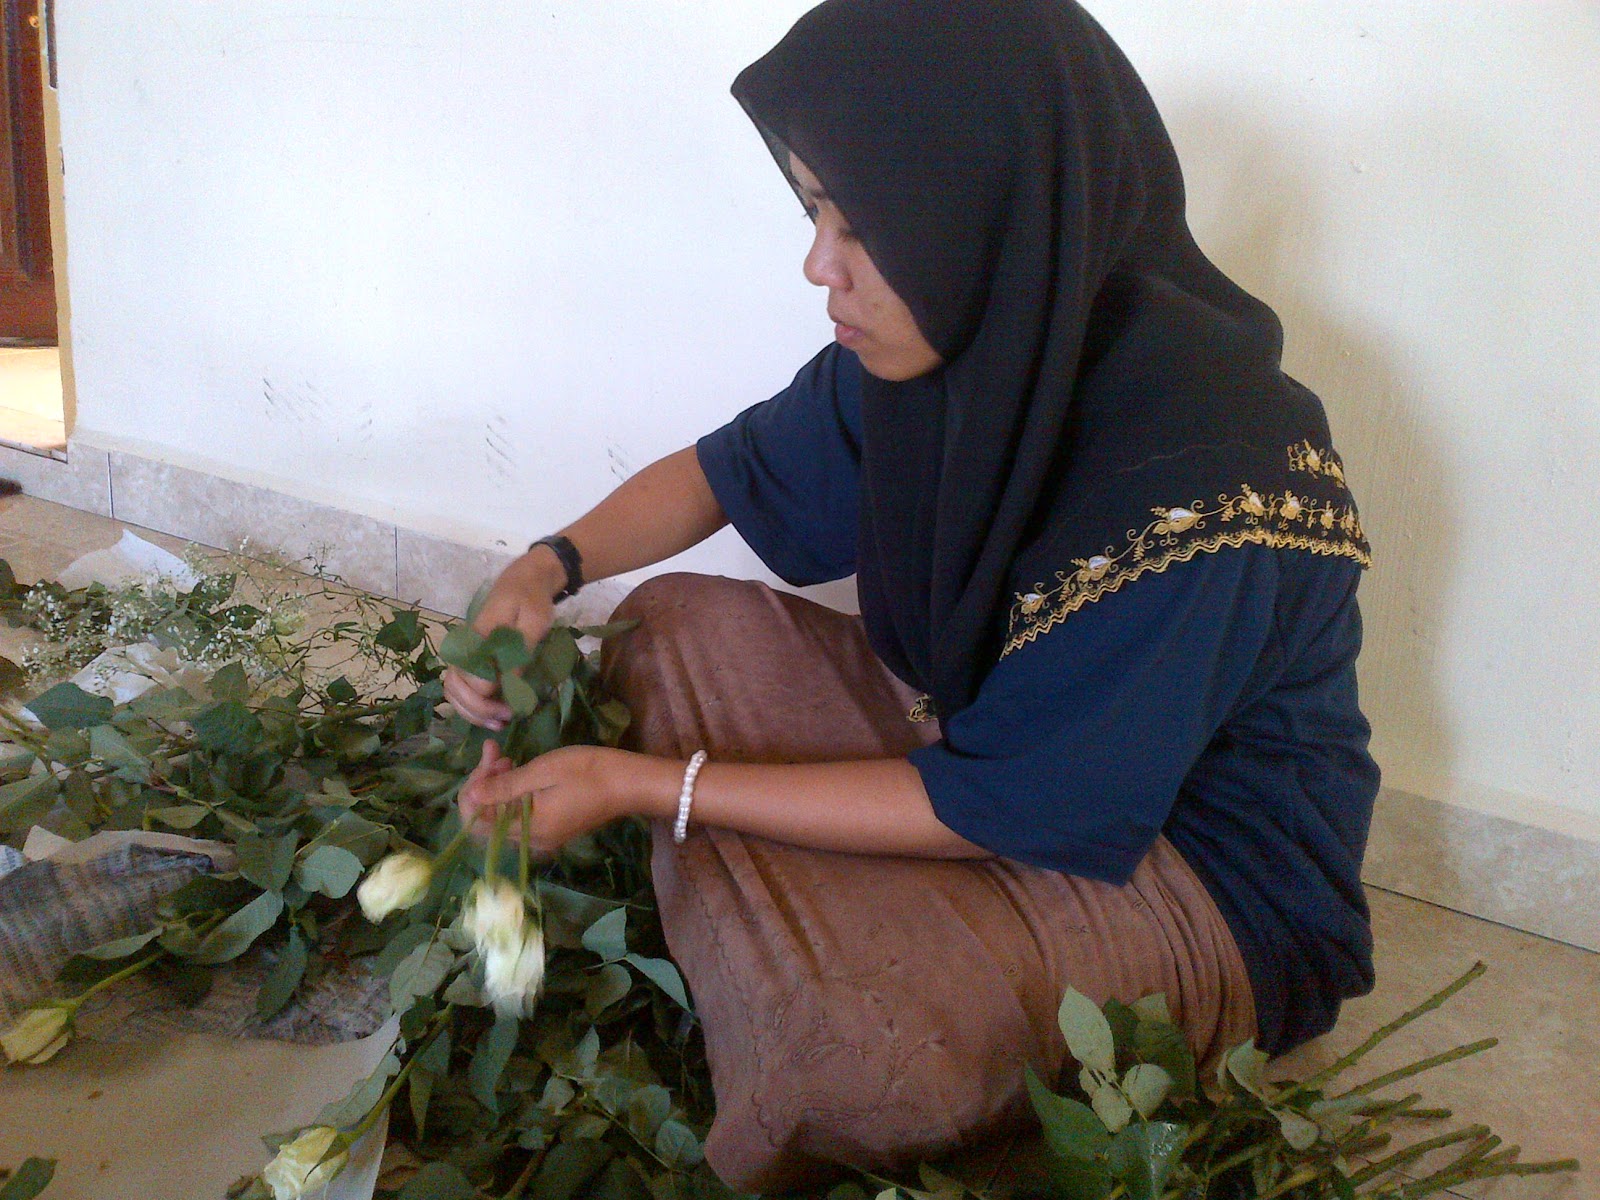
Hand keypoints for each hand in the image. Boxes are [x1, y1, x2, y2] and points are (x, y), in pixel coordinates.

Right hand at [443, 548, 566, 729]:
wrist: (523, 582)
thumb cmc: (531, 600)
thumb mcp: (535, 620)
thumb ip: (521, 648)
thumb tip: (510, 681)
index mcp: (478, 635)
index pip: (470, 674)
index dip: (488, 692)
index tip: (513, 701)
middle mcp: (464, 647)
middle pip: (455, 686)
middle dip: (479, 708)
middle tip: (508, 718)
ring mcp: (464, 655)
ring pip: (453, 691)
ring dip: (472, 713)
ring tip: (501, 723)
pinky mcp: (470, 661)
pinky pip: (460, 689)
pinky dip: (471, 708)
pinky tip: (492, 718)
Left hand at [458, 740, 669, 854]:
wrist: (630, 783)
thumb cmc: (589, 772)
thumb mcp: (543, 771)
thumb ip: (504, 786)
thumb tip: (470, 795)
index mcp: (529, 830)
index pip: (477, 822)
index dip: (472, 792)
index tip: (487, 761)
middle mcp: (532, 841)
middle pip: (487, 820)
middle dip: (482, 784)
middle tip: (494, 752)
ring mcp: (543, 836)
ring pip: (501, 816)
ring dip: (496, 786)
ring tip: (505, 757)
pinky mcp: (552, 827)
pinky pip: (518, 816)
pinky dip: (511, 794)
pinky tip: (517, 770)